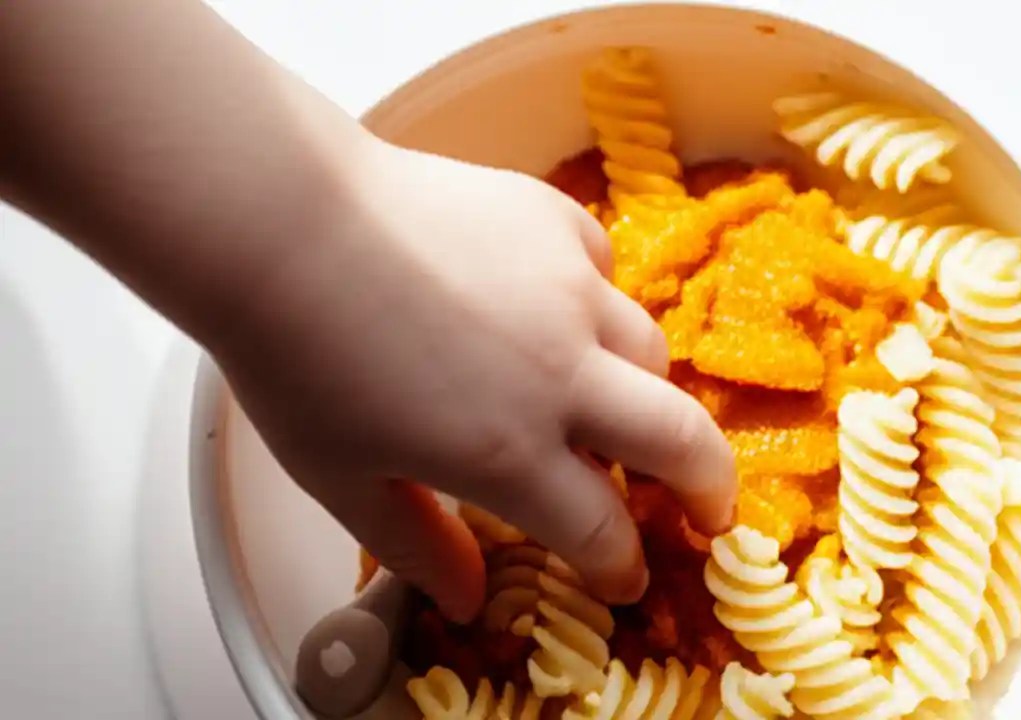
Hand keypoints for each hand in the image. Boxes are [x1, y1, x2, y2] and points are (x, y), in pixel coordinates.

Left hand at [213, 138, 737, 620]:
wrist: (281, 221)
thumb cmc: (295, 360)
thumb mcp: (344, 479)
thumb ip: (418, 545)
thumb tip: (470, 601)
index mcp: (508, 452)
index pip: (601, 529)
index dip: (621, 566)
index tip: (626, 577)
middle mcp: (560, 374)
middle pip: (683, 440)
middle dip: (710, 489)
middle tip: (707, 509)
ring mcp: (568, 288)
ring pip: (650, 349)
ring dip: (643, 391)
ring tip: (610, 400)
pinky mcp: (554, 220)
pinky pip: (602, 268)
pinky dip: (590, 301)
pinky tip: (546, 305)